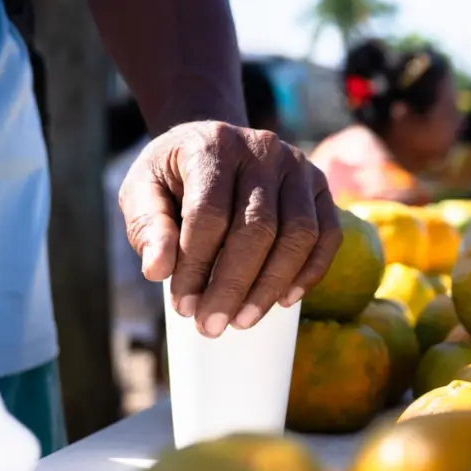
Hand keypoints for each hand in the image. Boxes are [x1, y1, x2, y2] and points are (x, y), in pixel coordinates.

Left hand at [119, 121, 341, 337]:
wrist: (211, 144)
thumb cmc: (174, 176)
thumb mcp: (143, 190)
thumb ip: (149, 227)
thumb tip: (158, 271)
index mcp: (214, 145)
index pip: (210, 213)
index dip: (196, 265)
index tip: (183, 306)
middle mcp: (263, 149)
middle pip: (258, 228)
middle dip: (234, 285)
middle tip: (212, 326)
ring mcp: (299, 167)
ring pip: (299, 234)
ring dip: (272, 285)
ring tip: (244, 320)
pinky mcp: (321, 187)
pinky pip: (328, 235)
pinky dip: (310, 273)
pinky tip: (283, 300)